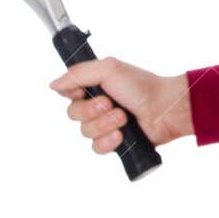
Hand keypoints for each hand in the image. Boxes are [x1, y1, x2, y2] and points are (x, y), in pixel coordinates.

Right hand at [49, 58, 191, 152]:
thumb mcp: (109, 69)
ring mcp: (105, 124)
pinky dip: (108, 141)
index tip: (83, 90)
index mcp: (94, 85)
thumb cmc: (141, 86)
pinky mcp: (114, 142)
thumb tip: (52, 84)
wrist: (165, 108)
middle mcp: (97, 105)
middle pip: (73, 114)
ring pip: (85, 132)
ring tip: (123, 118)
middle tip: (111, 103)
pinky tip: (121, 135)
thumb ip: (78, 74)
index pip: (67, 92)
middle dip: (92, 110)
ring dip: (104, 124)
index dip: (73, 93)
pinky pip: (96, 148)